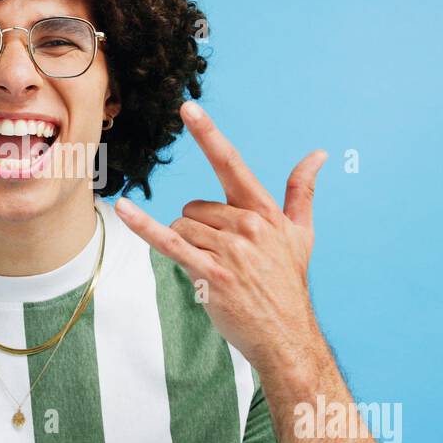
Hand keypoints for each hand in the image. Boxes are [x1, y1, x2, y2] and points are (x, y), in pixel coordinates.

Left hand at [114, 100, 325, 374]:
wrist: (286, 335)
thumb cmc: (288, 284)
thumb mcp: (301, 234)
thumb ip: (302, 191)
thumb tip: (319, 154)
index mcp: (264, 212)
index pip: (231, 164)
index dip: (208, 135)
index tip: (187, 108)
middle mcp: (246, 226)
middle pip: (195, 207)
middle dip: (199, 230)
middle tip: (224, 258)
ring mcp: (227, 250)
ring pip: (182, 227)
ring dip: (189, 247)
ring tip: (216, 271)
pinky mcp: (209, 273)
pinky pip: (168, 242)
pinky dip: (143, 226)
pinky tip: (123, 208)